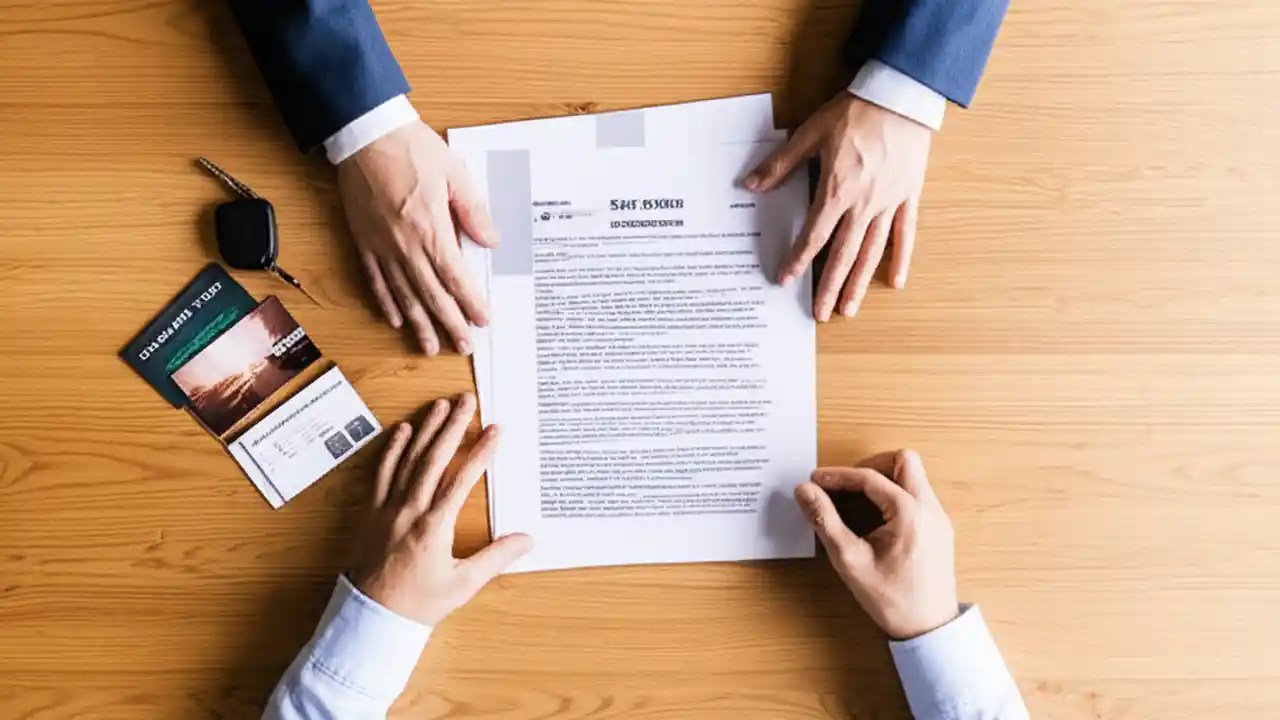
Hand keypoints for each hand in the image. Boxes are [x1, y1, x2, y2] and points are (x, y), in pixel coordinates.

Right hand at [338, 121, 497, 355]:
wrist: (365, 134)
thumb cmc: (411, 149)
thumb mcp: (455, 173)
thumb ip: (473, 212)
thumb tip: (491, 241)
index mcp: (432, 230)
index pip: (456, 278)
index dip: (470, 303)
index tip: (483, 321)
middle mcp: (406, 246)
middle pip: (432, 295)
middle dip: (450, 323)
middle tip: (464, 346)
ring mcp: (382, 247)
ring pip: (404, 295)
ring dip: (419, 324)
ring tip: (431, 346)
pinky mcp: (364, 242)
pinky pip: (376, 280)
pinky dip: (386, 303)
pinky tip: (396, 320)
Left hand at [350, 393, 532, 625]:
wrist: (371, 616)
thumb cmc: (418, 603)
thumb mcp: (463, 584)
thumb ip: (496, 557)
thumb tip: (527, 540)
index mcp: (434, 526)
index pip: (462, 479)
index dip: (480, 452)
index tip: (494, 430)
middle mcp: (409, 510)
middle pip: (434, 459)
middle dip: (452, 426)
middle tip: (467, 400)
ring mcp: (387, 508)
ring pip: (407, 460)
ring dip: (425, 430)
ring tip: (440, 405)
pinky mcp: (371, 512)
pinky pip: (380, 473)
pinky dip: (390, 450)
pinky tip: (400, 430)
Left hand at [746, 93, 930, 320]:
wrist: (900, 96)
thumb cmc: (855, 113)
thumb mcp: (811, 134)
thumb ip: (781, 164)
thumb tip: (750, 184)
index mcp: (837, 191)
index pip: (814, 236)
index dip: (799, 260)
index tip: (785, 279)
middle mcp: (863, 205)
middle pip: (843, 255)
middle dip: (830, 287)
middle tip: (820, 314)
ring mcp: (888, 203)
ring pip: (872, 252)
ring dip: (860, 283)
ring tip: (850, 309)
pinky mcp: (908, 196)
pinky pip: (905, 234)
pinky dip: (901, 258)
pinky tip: (896, 281)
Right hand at [795, 449, 958, 639]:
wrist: (929, 627)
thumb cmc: (893, 599)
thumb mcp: (850, 560)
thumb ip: (825, 521)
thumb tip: (805, 492)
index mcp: (910, 513)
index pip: (869, 477)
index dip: (837, 476)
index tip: (816, 481)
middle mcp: (929, 509)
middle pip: (903, 460)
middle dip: (870, 466)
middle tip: (846, 484)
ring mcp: (938, 517)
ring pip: (913, 476)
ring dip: (884, 479)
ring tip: (858, 501)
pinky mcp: (939, 527)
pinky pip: (917, 494)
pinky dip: (894, 494)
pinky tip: (875, 517)